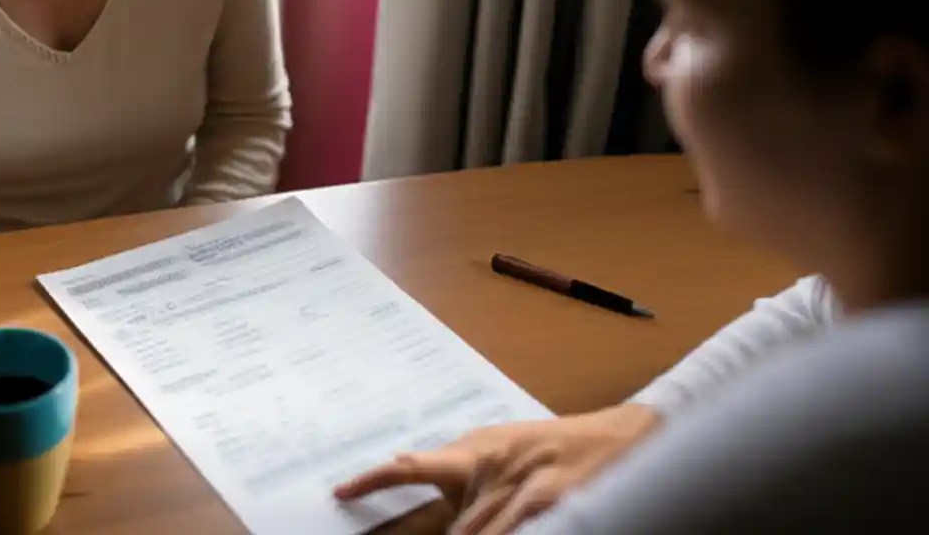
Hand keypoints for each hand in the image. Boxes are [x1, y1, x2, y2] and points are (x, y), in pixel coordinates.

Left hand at [334, 404, 659, 531]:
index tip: (340, 492)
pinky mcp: (549, 503)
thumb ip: (470, 480)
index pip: (413, 465)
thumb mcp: (507, 454)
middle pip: (455, 531)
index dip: (374, 478)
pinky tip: (516, 527)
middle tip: (440, 533)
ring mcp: (522, 487)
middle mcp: (492, 466)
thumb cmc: (559, 451)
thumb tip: (436, 502)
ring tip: (499, 522)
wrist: (624, 438)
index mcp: (476, 450)